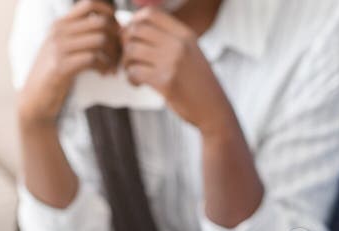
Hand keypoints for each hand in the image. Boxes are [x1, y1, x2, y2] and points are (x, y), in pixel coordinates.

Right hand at [19, 0, 121, 124]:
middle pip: (101, 22)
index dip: (110, 14)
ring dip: (113, 55)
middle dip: (117, 38)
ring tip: (113, 67)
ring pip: (100, 40)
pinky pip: (93, 58)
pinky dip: (104, 67)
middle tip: (119, 54)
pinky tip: (105, 74)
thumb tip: (109, 26)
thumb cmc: (55, 73)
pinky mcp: (61, 66)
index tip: (116, 32)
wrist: (35, 97)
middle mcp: (59, 32)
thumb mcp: (64, 48)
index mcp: (61, 24)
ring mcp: (59, 48)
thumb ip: (80, 35)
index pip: (90, 4)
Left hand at [121, 8, 232, 133]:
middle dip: (125, 42)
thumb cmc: (197, 83)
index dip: (134, 21)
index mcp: (185, 34)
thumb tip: (128, 27)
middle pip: (136, 30)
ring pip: (132, 51)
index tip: (131, 36)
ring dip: (126, 62)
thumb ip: (166, 40)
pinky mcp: (164, 81)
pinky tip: (137, 84)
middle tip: (129, 56)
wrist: (213, 109)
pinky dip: (131, 79)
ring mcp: (172, 62)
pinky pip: (134, 72)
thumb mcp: (189, 53)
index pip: (151, 14)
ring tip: (133, 72)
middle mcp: (179, 44)